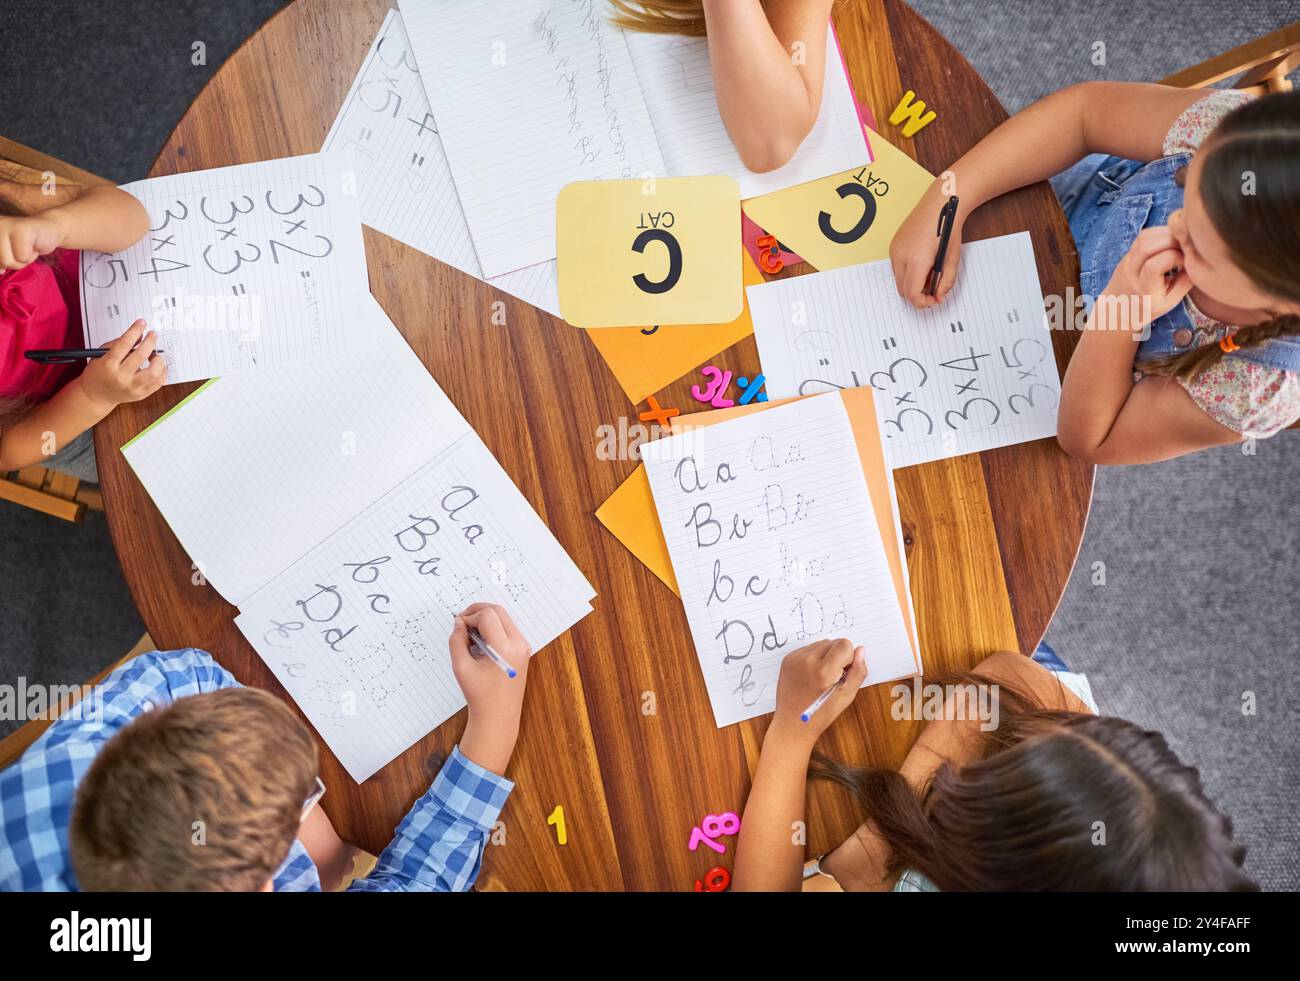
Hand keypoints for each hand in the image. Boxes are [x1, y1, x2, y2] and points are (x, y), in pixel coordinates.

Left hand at [0, 214, 62, 270]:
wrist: (49, 231)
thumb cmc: (25, 245)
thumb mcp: (5, 256)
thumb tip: (0, 271)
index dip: (1, 265)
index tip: (10, 253)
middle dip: (12, 262)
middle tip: (20, 250)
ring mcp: (3, 225)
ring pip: (7, 261)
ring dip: (22, 260)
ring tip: (27, 248)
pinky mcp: (20, 229)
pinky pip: (22, 257)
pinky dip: (31, 256)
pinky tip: (34, 245)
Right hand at [78, 320, 166, 409]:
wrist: (96, 395)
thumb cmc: (98, 372)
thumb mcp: (101, 354)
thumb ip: (119, 343)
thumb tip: (139, 335)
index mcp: (108, 365)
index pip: (124, 344)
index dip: (134, 331)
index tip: (142, 323)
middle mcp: (121, 377)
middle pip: (141, 356)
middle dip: (150, 341)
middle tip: (153, 334)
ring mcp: (132, 387)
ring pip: (154, 372)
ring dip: (158, 360)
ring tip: (155, 355)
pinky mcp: (141, 395)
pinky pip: (158, 383)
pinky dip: (162, 372)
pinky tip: (159, 366)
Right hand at [450, 603, 531, 774]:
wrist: (497, 717)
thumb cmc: (479, 695)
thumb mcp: (461, 667)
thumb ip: (457, 640)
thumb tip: (458, 622)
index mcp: (505, 648)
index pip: (487, 616)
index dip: (469, 616)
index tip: (457, 627)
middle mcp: (519, 644)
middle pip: (498, 611)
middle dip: (477, 612)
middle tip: (461, 622)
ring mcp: (523, 647)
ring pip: (503, 618)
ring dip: (484, 620)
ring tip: (469, 636)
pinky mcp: (522, 651)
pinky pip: (507, 629)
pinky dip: (492, 629)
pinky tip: (479, 643)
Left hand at [770, 639, 866, 744]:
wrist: (792, 724)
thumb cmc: (821, 714)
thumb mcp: (846, 696)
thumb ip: (858, 671)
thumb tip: (860, 650)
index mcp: (823, 671)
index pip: (845, 644)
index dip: (849, 658)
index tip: (844, 672)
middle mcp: (807, 661)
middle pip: (833, 642)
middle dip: (838, 656)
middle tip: (833, 677)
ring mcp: (795, 658)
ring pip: (821, 644)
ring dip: (826, 656)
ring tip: (822, 677)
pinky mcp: (788, 659)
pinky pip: (808, 649)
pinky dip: (814, 658)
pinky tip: (812, 675)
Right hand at [890, 186, 963, 307]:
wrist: (940, 203)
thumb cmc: (948, 226)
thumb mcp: (952, 258)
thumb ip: (946, 281)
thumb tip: (939, 296)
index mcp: (917, 260)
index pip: (912, 294)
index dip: (923, 302)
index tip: (933, 301)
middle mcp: (901, 256)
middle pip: (903, 290)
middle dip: (918, 294)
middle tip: (934, 289)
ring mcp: (895, 250)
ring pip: (899, 280)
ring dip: (912, 283)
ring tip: (930, 274)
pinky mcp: (893, 246)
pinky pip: (897, 268)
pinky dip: (908, 272)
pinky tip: (922, 264)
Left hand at [1099, 226, 1191, 328]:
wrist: (1118, 308)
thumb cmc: (1147, 307)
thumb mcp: (1170, 302)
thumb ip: (1185, 282)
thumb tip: (1198, 261)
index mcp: (1142, 289)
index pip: (1154, 265)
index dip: (1175, 257)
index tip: (1186, 262)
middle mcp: (1131, 272)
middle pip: (1146, 246)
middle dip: (1172, 241)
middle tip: (1187, 246)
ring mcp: (1126, 260)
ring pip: (1144, 238)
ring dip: (1166, 233)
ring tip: (1181, 242)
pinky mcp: (1128, 252)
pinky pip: (1143, 236)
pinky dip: (1160, 232)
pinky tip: (1171, 240)